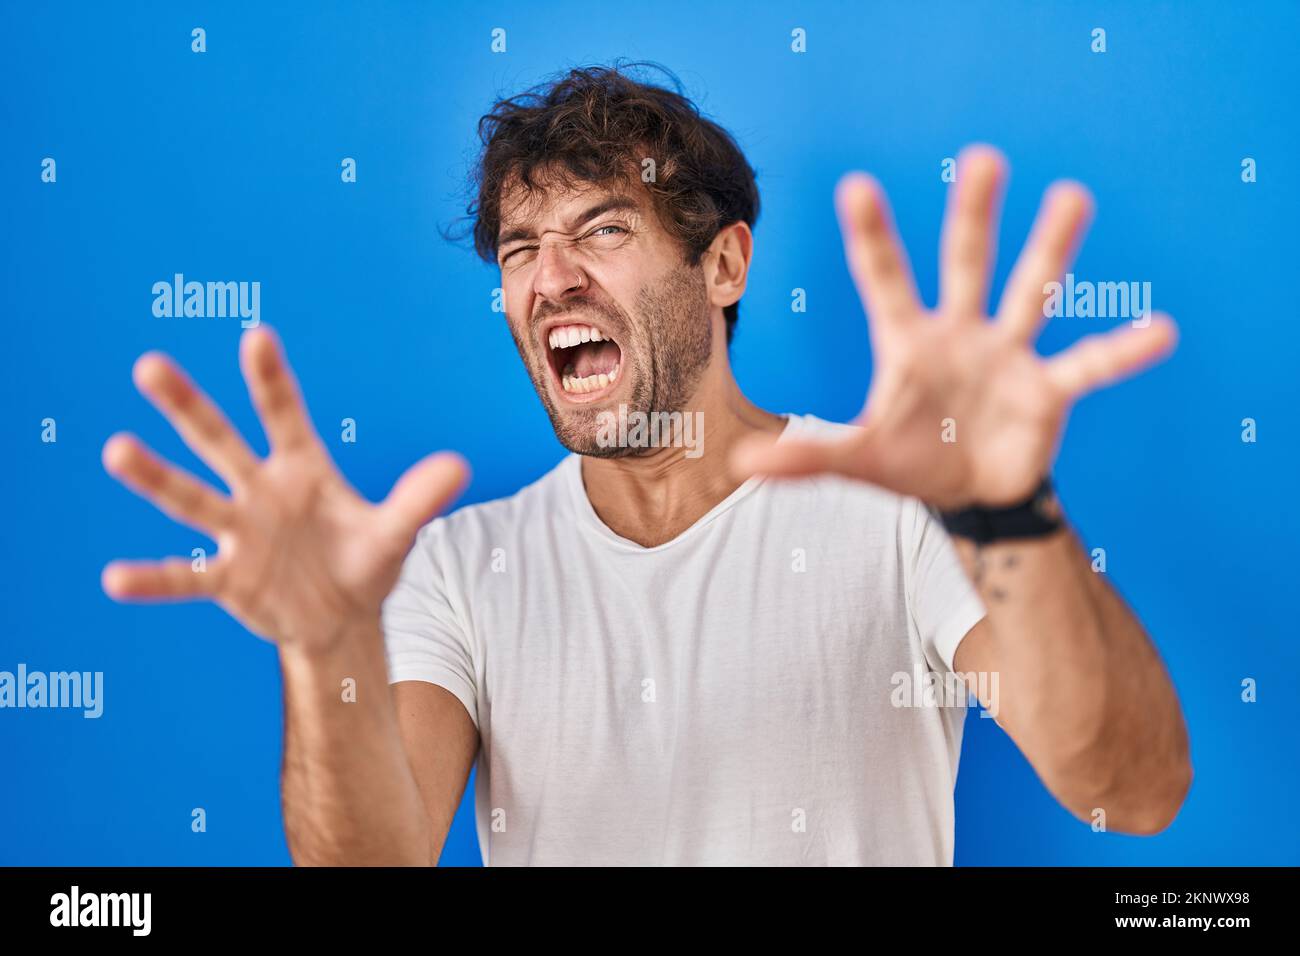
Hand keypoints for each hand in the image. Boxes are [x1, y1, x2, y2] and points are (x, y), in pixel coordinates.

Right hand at [101, 326, 467, 649]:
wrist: (341, 617)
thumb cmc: (363, 562)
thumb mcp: (396, 533)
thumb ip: (418, 500)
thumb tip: (459, 466)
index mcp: (302, 468)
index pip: (284, 414)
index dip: (271, 378)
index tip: (258, 336)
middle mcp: (261, 490)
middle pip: (219, 440)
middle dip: (187, 406)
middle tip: (150, 365)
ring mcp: (239, 532)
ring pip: (191, 498)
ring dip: (154, 476)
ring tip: (116, 449)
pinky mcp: (227, 579)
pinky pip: (185, 577)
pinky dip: (154, 578)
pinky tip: (116, 578)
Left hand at [733, 145, 1176, 509]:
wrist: (972, 496)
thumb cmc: (912, 464)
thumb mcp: (859, 461)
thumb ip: (808, 457)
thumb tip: (743, 463)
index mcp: (909, 343)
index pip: (885, 280)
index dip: (871, 237)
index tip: (856, 185)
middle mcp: (960, 334)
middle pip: (965, 263)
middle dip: (973, 215)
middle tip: (982, 157)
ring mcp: (1007, 356)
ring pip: (1030, 291)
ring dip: (1051, 250)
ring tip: (1072, 196)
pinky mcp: (1047, 390)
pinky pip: (1088, 366)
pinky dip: (1119, 352)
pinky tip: (1159, 330)